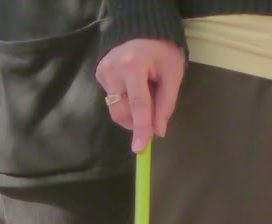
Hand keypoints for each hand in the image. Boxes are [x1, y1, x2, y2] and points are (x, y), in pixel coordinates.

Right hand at [95, 38, 184, 153]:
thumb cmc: (162, 49)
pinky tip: (132, 85)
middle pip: (121, 111)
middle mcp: (114, 70)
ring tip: (143, 93)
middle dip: (136, 122)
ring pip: (115, 108)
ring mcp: (103, 72)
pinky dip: (124, 99)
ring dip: (131, 111)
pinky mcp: (98, 74)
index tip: (139, 148)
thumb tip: (159, 131)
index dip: (140, 128)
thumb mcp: (173, 73)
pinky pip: (111, 98)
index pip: (138, 104)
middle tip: (151, 118)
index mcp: (134, 66)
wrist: (142, 28)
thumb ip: (166, 103)